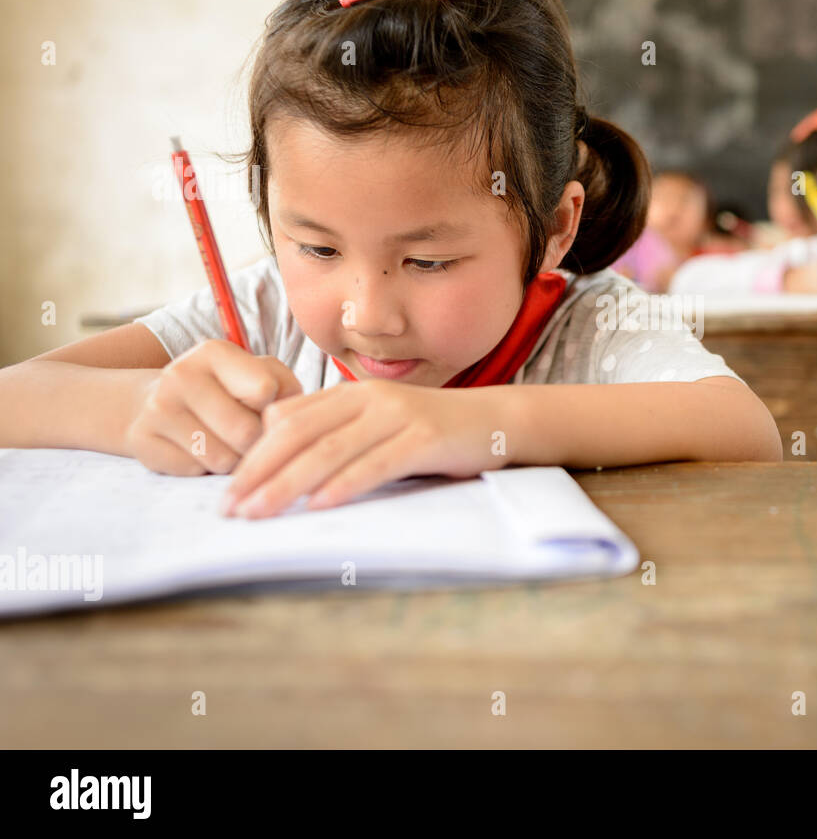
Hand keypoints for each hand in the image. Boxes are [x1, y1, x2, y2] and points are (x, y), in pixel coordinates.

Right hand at [125, 339, 302, 475]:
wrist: (160, 402)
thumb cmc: (226, 391)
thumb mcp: (260, 375)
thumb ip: (286, 389)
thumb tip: (292, 421)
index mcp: (215, 352)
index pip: (264, 391)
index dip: (272, 409)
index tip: (263, 408)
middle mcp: (181, 373)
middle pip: (245, 432)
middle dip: (256, 443)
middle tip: (247, 435)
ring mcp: (157, 408)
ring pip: (222, 459)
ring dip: (232, 460)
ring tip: (223, 442)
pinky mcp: (141, 441)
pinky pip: (194, 472)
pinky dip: (204, 470)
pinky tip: (197, 451)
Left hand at [220, 380, 514, 517]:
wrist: (497, 421)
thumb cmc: (433, 429)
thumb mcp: (378, 423)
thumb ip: (334, 427)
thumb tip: (276, 436)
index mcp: (353, 395)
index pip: (289, 422)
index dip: (254, 456)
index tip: (228, 492)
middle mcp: (370, 400)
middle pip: (301, 435)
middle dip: (260, 473)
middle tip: (230, 508)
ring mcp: (398, 417)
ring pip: (331, 450)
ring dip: (289, 483)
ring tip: (260, 512)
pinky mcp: (426, 439)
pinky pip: (377, 463)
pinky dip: (345, 483)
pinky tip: (320, 503)